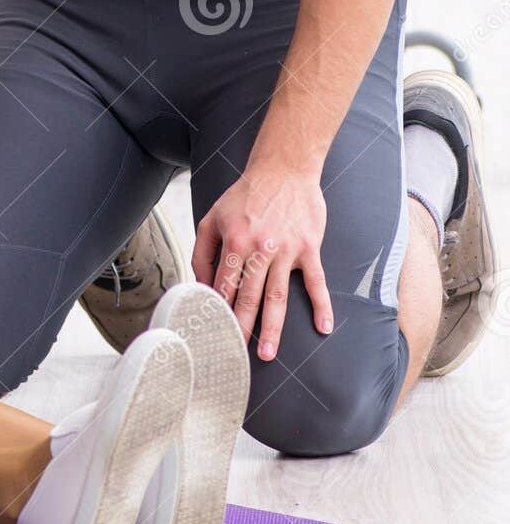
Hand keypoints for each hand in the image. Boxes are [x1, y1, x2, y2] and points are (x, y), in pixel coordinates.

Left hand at [192, 167, 332, 359]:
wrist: (283, 170)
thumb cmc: (244, 196)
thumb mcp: (213, 218)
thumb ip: (203, 252)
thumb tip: (199, 285)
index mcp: (234, 241)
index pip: (223, 285)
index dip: (218, 310)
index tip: (214, 331)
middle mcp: (260, 249)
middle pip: (249, 296)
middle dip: (242, 327)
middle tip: (238, 354)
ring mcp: (287, 250)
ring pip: (278, 295)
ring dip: (273, 326)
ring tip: (267, 352)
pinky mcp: (309, 248)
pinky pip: (317, 282)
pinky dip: (322, 305)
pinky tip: (323, 327)